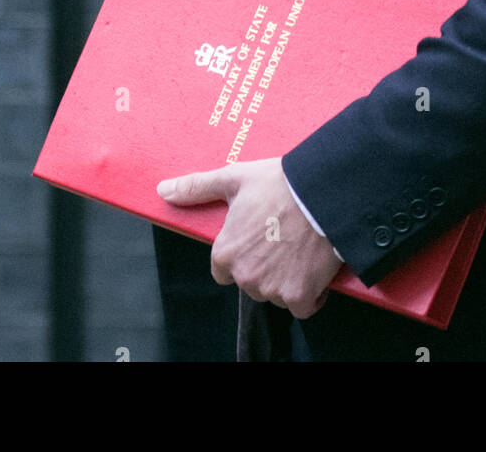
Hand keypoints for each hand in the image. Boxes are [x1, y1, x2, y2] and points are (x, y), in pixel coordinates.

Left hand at [157, 156, 342, 318]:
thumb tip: (163, 191)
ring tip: (299, 247)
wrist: (322, 194)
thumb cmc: (278, 184)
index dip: (239, 253)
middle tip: (282, 236)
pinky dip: (309, 293)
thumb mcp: (233, 178)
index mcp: (225, 253)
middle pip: (250, 281)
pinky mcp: (299, 297)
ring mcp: (272, 289)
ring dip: (286, 278)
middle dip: (264, 266)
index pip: (222, 270)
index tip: (256, 238)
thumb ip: (197, 188)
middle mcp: (244, 276)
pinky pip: (301, 306)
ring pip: (275, 293)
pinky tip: (314, 267)